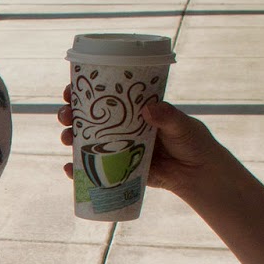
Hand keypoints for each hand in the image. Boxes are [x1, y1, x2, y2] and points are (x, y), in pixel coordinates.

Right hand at [59, 88, 218, 201]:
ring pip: (86, 142)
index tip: (70, 90)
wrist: (199, 173)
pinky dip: (78, 170)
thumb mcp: (182, 125)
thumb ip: (168, 117)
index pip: (104, 96)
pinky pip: (94, 170)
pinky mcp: (119, 171)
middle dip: (70, 115)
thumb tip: (149, 109)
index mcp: (134, 110)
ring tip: (66, 138)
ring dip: (70, 139)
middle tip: (65, 115)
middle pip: (88, 118)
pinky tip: (69, 168)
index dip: (83, 92)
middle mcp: (122, 128)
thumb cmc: (193, 142)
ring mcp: (118, 150)